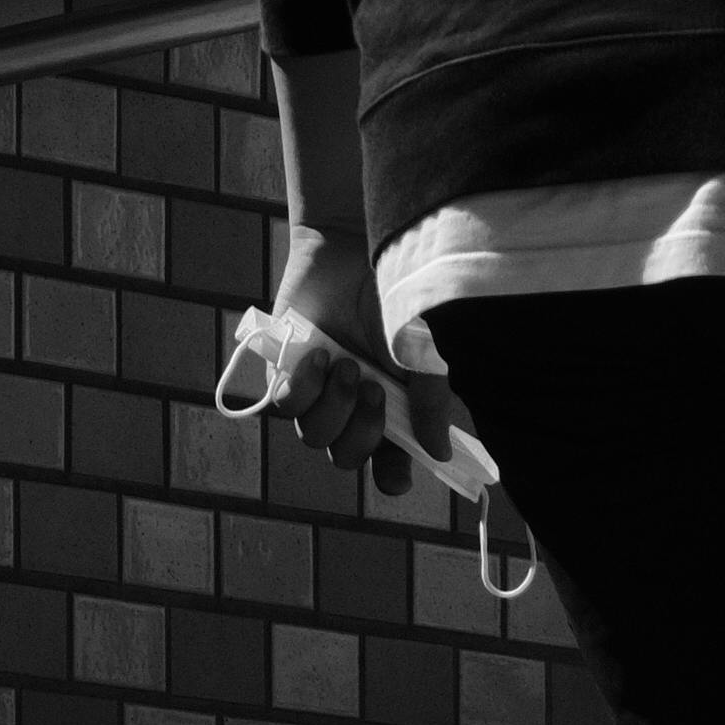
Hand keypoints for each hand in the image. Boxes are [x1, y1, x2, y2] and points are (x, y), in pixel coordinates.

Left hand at [262, 228, 459, 500]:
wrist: (350, 246)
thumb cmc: (391, 295)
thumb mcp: (422, 351)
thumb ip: (432, 401)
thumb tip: (439, 452)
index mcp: (388, 411)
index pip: (387, 468)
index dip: (391, 478)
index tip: (399, 470)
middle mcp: (350, 408)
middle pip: (346, 457)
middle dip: (362, 433)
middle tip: (375, 389)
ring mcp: (317, 391)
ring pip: (315, 437)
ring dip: (335, 407)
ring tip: (347, 365)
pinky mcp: (286, 370)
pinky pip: (287, 406)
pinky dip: (305, 387)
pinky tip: (320, 356)